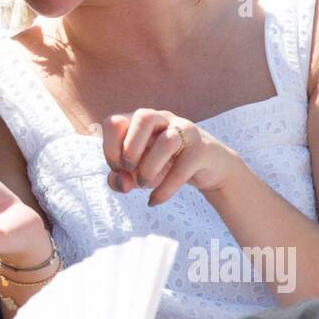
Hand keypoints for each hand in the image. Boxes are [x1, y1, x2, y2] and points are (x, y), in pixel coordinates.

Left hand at [100, 109, 243, 205]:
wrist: (209, 168)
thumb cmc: (166, 166)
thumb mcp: (136, 173)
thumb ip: (119, 179)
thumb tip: (122, 182)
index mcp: (141, 121)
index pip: (115, 122)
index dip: (110, 148)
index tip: (118, 168)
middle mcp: (163, 119)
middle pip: (143, 117)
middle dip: (130, 149)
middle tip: (129, 169)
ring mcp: (185, 131)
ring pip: (167, 140)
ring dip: (149, 168)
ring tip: (144, 184)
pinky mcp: (201, 150)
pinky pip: (182, 168)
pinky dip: (164, 190)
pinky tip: (154, 201)